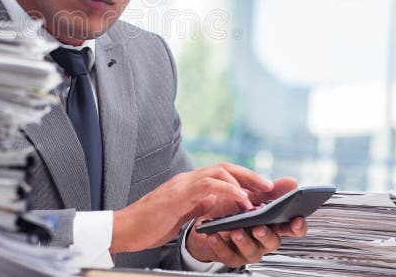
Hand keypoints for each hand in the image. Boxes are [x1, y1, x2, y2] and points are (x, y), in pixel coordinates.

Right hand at [109, 163, 272, 253]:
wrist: (126, 228)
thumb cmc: (149, 224)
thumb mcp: (180, 215)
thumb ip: (197, 206)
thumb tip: (214, 205)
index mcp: (188, 185)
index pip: (220, 175)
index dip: (243, 179)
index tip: (261, 188)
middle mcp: (187, 180)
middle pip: (224, 168)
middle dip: (250, 175)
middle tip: (270, 186)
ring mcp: (183, 185)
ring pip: (219, 171)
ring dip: (243, 181)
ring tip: (260, 194)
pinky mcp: (179, 195)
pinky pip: (208, 186)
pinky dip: (228, 191)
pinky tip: (240, 200)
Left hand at [185, 177, 308, 266]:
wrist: (208, 221)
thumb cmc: (233, 209)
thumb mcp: (250, 197)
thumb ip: (270, 192)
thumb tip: (292, 182)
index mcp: (272, 225)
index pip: (291, 229)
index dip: (297, 226)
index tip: (297, 219)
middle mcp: (263, 240)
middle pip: (272, 242)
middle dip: (266, 235)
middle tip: (259, 227)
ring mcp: (248, 250)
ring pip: (251, 251)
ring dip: (244, 241)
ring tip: (235, 230)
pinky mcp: (230, 256)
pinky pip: (227, 255)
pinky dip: (220, 245)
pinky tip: (214, 235)